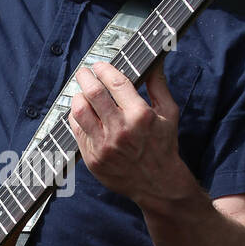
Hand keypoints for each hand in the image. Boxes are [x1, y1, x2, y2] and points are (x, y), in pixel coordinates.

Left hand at [68, 60, 190, 211]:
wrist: (157, 184)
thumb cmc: (163, 145)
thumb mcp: (168, 114)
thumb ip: (158, 85)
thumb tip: (155, 61)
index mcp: (141, 116)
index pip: (115, 83)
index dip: (104, 69)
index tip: (99, 65)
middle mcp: (121, 130)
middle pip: (93, 93)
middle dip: (85, 77)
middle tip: (84, 72)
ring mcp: (104, 146)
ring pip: (79, 112)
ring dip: (77, 97)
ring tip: (81, 93)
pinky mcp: (93, 159)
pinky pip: (77, 131)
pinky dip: (76, 118)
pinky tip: (81, 113)